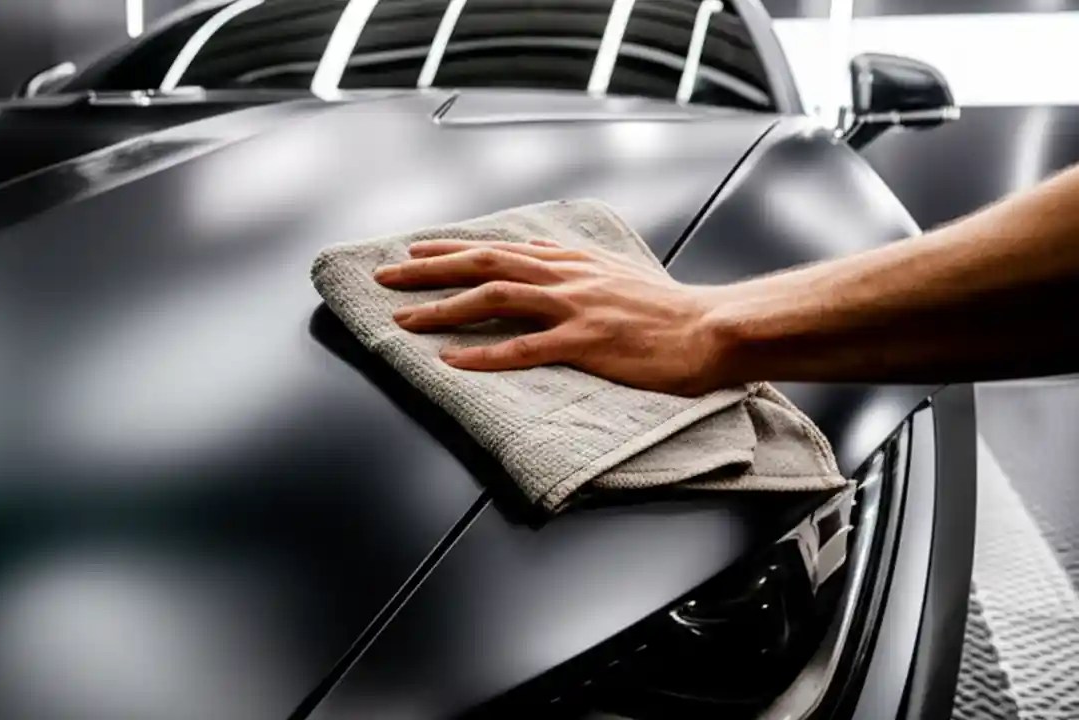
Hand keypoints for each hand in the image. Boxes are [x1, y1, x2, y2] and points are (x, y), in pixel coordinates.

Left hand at [373, 239, 733, 395]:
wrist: (710, 328)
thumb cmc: (666, 309)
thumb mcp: (614, 273)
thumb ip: (573, 267)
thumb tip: (538, 261)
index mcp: (571, 260)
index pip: (498, 246)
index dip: (450, 248)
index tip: (414, 252)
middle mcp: (566, 276)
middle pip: (484, 263)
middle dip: (428, 270)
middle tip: (386, 278)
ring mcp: (575, 308)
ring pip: (495, 297)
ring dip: (443, 308)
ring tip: (405, 320)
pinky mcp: (586, 342)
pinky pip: (524, 347)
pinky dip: (483, 353)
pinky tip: (452, 360)